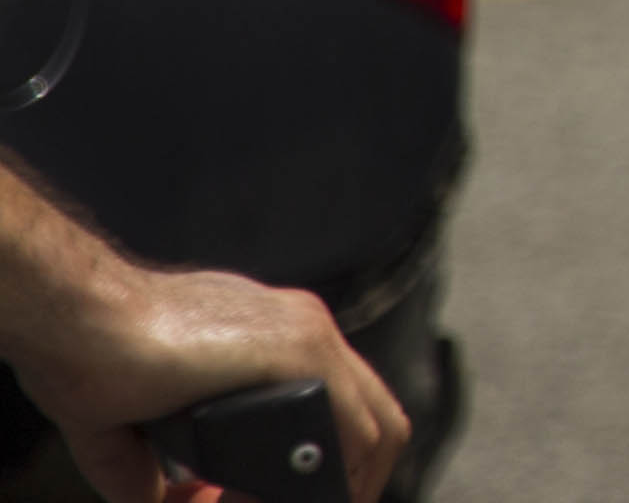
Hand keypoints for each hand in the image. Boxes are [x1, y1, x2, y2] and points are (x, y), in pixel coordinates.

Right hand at [16, 262, 410, 502]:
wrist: (75, 320)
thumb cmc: (90, 355)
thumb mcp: (132, 428)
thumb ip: (152, 472)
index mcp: (272, 338)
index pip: (337, 406)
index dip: (321, 464)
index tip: (267, 495)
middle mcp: (303, 329)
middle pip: (370, 418)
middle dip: (346, 480)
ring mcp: (308, 335)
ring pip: (376, 427)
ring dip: (343, 486)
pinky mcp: (300, 349)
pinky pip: (358, 430)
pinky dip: (337, 480)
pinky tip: (264, 498)